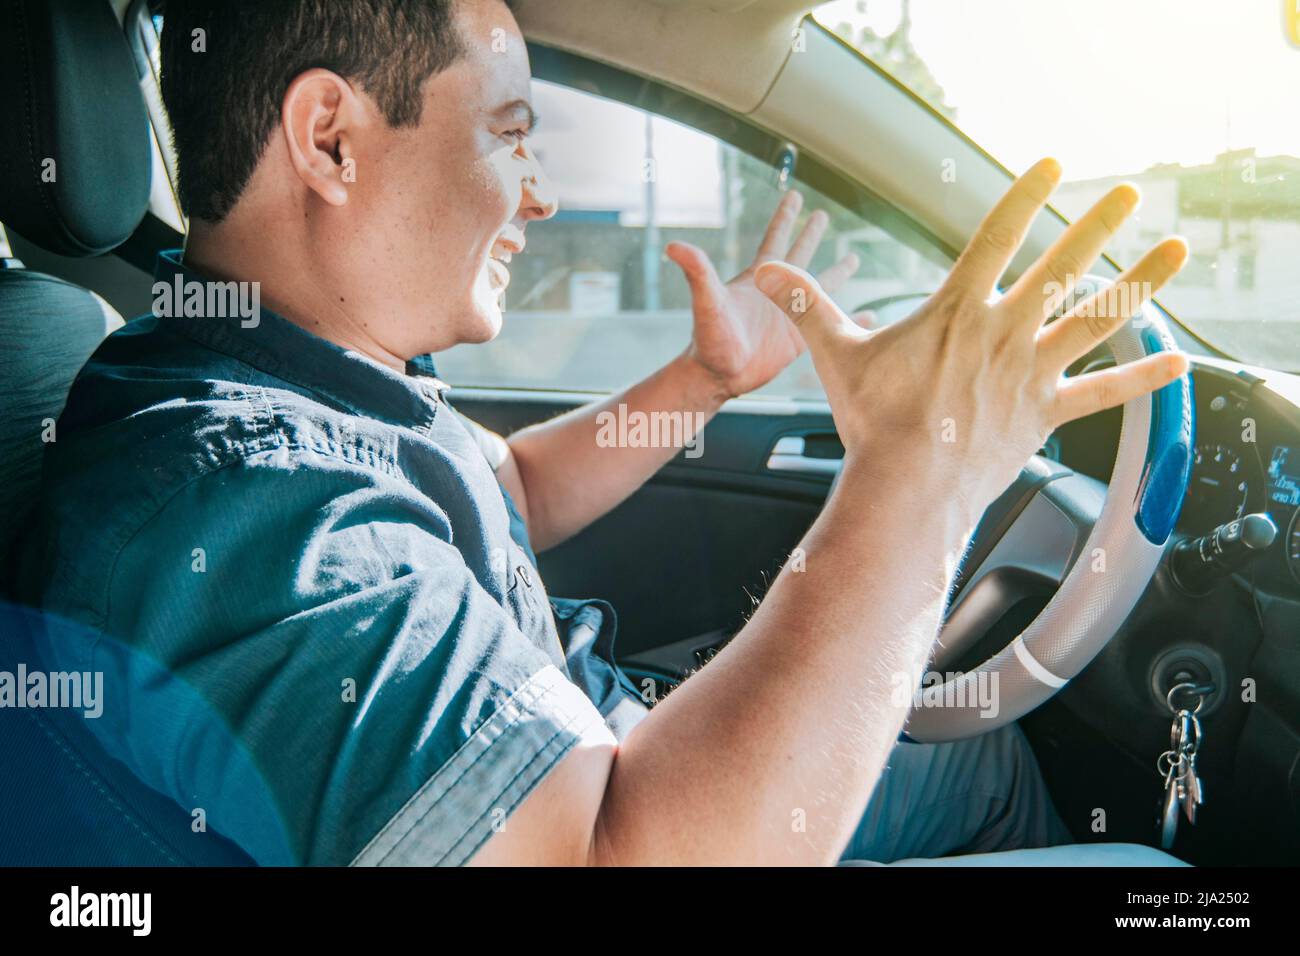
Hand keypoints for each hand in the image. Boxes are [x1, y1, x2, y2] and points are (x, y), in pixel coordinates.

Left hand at [667, 191, 873, 398]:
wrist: (718, 376)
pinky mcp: (801, 339)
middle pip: (800, 254)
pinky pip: (833, 325)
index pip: (775, 238)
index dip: (785, 216)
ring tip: (854, 258)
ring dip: (838, 273)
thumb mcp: (707, 302)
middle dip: (811, 234)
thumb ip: (698, 272)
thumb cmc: (710, 339)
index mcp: (761, 277)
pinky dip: (854, 319)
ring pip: (821, 287)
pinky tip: (871, 316)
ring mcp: (792, 314)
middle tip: (823, 214)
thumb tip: (673, 246)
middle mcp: (778, 291)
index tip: (795, 195)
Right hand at [753, 158, 1189, 521]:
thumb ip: (805, 307)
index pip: (996, 236)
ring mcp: (1031, 372)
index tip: (1052, 163)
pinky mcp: (1045, 414)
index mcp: (957, 311)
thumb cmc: (874, 424)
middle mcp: (1004, 332)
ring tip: (1177, 250)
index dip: (1024, 195)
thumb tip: (765, 274)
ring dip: (1142, 281)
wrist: (908, 488)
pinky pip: (1103, 392)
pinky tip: (1177, 361)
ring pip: (1097, 317)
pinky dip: (1140, 376)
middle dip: (1098, 223)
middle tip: (1130, 190)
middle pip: (1062, 265)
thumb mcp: (834, 355)